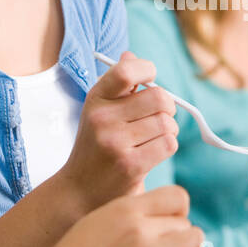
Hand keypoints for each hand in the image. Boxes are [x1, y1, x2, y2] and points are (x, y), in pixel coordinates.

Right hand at [39, 185, 203, 246]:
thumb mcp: (97, 220)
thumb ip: (126, 214)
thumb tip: (151, 214)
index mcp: (126, 207)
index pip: (177, 196)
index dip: (179, 211)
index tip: (169, 223)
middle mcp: (140, 225)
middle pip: (185, 221)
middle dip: (179, 235)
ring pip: (194, 240)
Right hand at [55, 52, 178, 208]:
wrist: (79, 191)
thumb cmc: (95, 146)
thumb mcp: (98, 111)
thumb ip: (117, 84)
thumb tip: (131, 55)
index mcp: (95, 99)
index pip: (126, 70)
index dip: (147, 69)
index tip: (150, 79)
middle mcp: (102, 118)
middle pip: (159, 97)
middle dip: (167, 106)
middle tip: (160, 115)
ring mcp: (115, 142)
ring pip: (167, 123)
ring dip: (168, 130)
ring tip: (154, 137)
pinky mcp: (130, 165)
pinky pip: (168, 144)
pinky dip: (167, 145)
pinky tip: (153, 151)